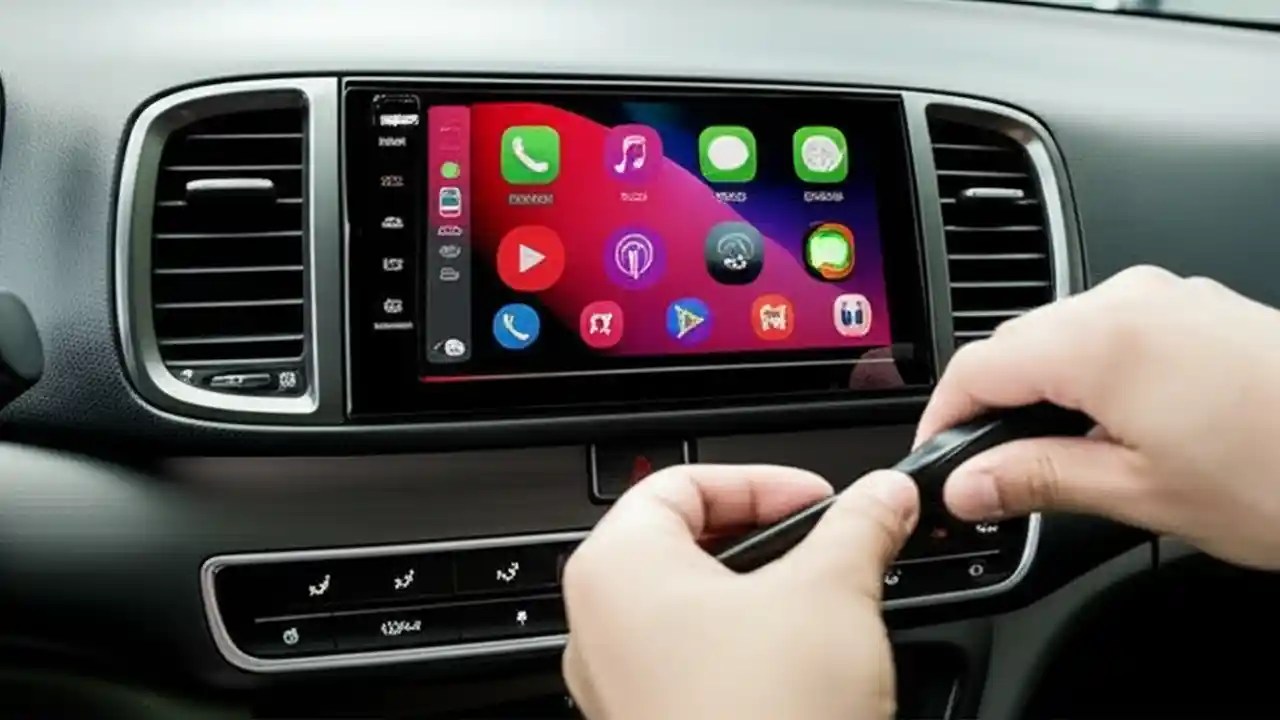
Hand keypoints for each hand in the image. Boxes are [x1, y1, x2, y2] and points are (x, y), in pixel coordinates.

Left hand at [561, 465, 918, 719]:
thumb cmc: (763, 719)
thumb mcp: (833, 595)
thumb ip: (860, 527)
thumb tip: (883, 495)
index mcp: (617, 569)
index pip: (680, 483)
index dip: (761, 481)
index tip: (821, 498)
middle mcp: (600, 627)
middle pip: (684, 543)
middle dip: (767, 537)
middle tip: (828, 545)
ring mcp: (620, 686)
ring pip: (692, 607)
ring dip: (762, 593)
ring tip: (824, 603)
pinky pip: (694, 663)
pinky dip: (747, 647)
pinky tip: (801, 663)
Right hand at [919, 265, 1279, 568]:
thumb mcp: (1142, 494)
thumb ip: (1037, 479)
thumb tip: (971, 484)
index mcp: (1103, 340)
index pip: (978, 366)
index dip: (942, 417)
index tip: (937, 462)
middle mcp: (1132, 301)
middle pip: (1016, 343)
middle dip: (990, 405)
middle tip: (989, 475)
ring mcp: (1171, 298)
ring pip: (1063, 335)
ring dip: (1040, 390)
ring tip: (1054, 459)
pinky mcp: (1200, 309)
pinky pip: (1112, 330)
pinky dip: (1087, 373)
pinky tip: (1107, 425)